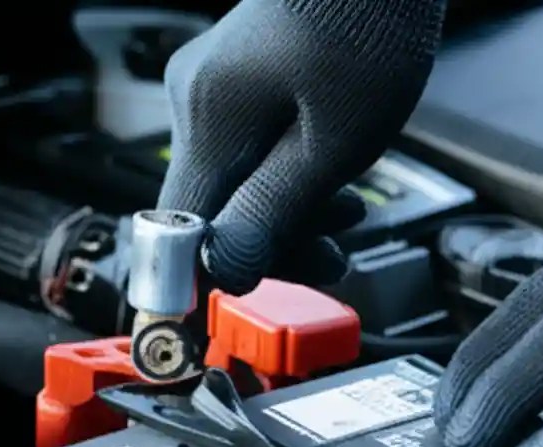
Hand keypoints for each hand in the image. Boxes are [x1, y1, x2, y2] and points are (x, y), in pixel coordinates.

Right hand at [159, 0, 444, 293]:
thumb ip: (275, 213)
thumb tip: (229, 274)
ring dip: (291, 213)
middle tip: (333, 258)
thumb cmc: (367, 36)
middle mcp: (195, 102)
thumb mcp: (333, 146)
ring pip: (236, 183)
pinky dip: (289, 176)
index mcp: (209, 121)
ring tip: (349, 213)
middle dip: (273, 245)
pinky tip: (333, 177)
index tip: (228, 313)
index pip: (176, 232)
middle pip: (210, 210)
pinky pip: (250, 150)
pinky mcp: (237, 82)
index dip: (202, 280)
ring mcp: (214, 88)